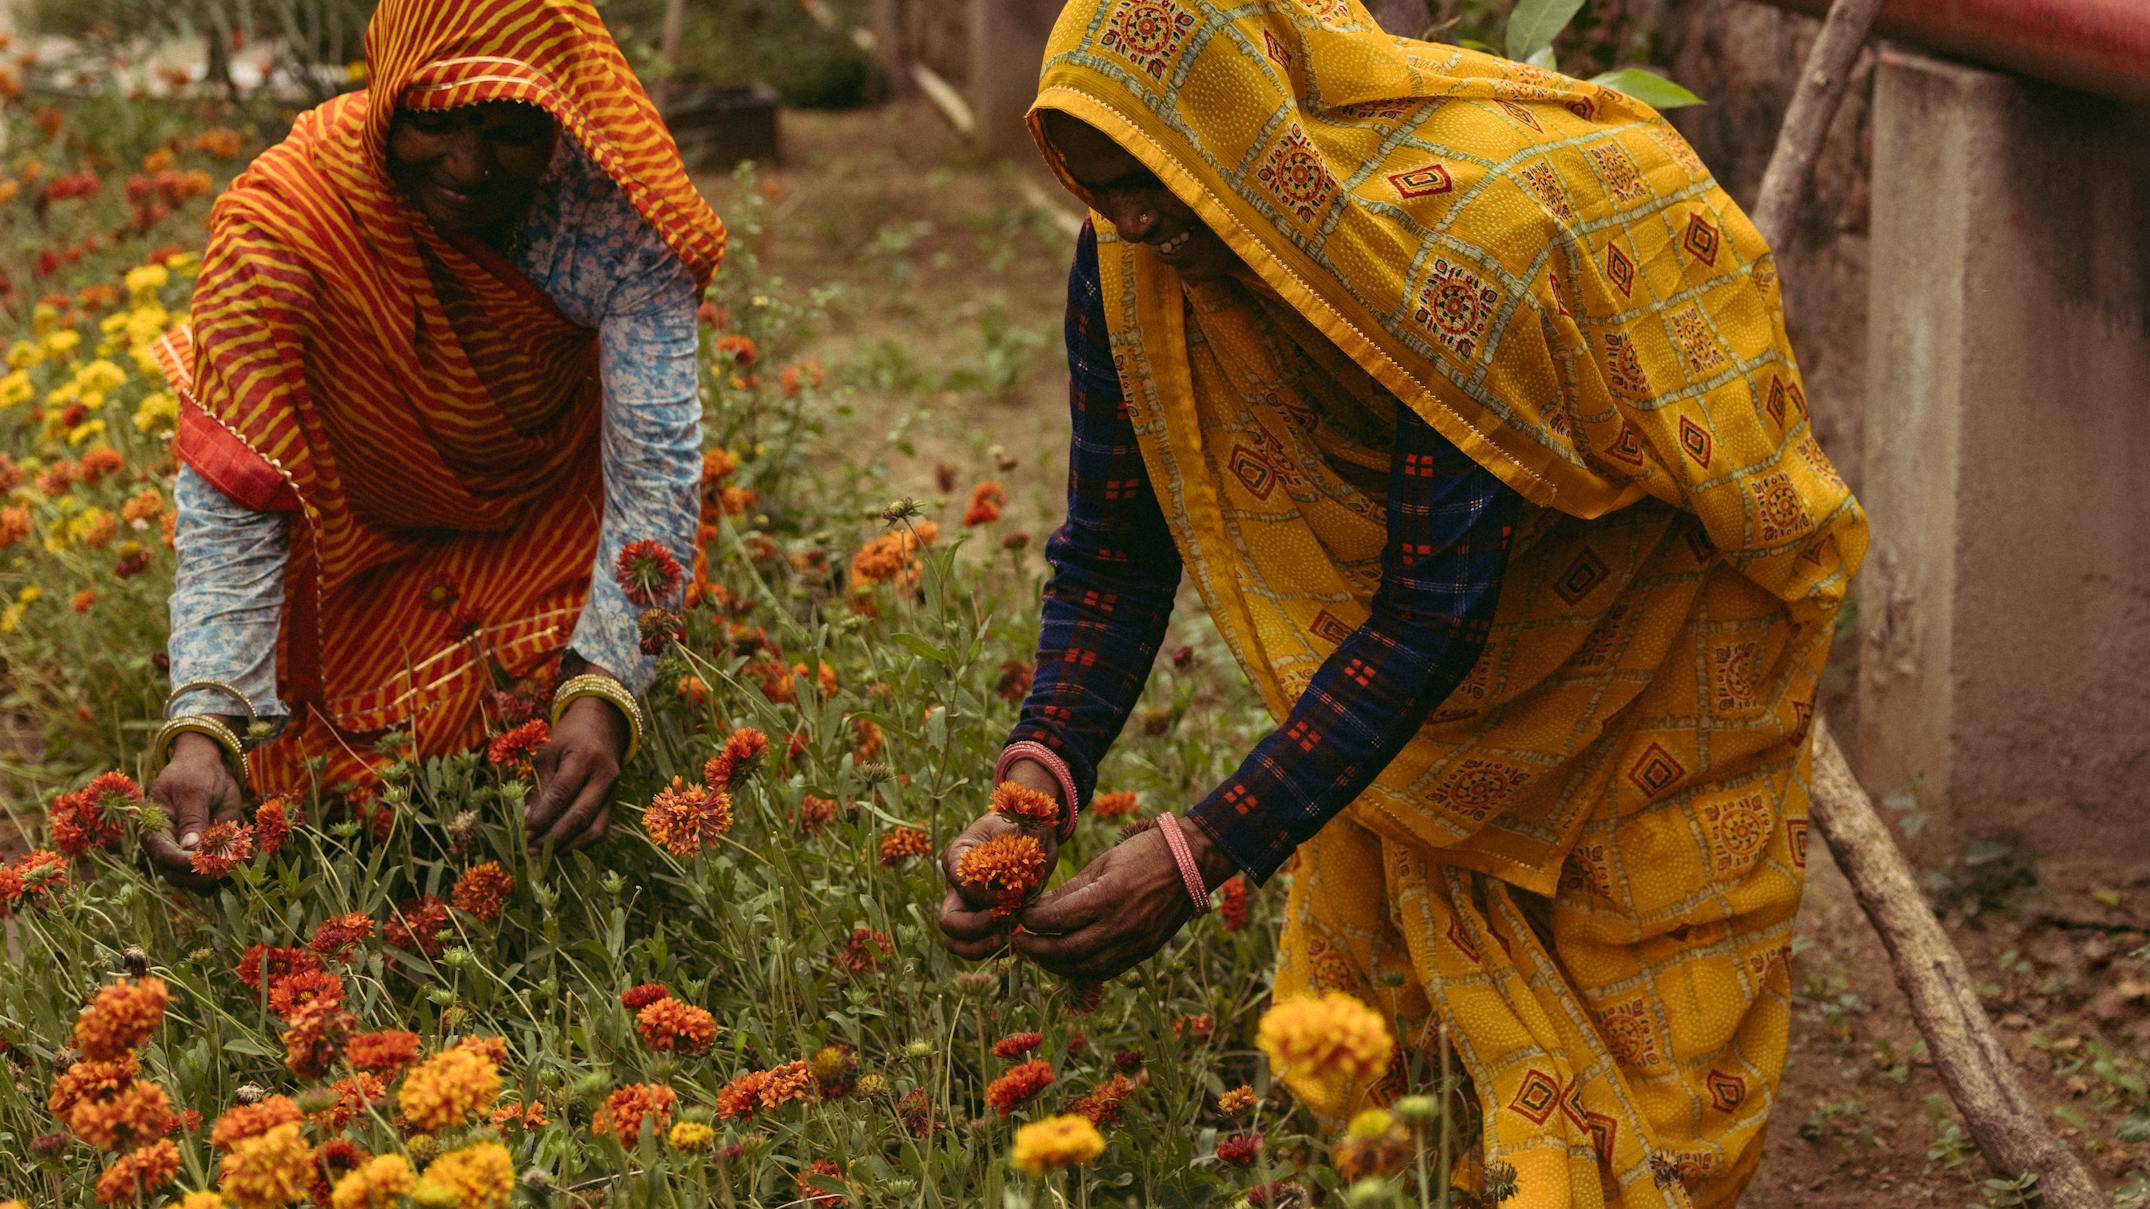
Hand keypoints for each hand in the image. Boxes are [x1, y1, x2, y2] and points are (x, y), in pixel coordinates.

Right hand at [144, 731, 245, 893]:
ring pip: (196, 879)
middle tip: (229, 865)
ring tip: (242, 861)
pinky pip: (215, 870)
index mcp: (154, 828)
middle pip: (176, 874)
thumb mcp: (193, 791)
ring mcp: (186, 852)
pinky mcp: (207, 852)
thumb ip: (192, 818)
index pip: (162, 855)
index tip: (204, 861)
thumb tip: (189, 847)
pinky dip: (232, 869)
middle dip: (202, 874)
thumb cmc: (194, 774)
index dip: (181, 863)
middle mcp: (167, 845)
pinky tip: (250, 859)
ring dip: (219, 876)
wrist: (209, 766)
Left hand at [524, 695, 626, 852]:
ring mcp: (614, 792)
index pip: (562, 792)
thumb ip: (538, 786)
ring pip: (595, 829)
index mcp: (586, 756)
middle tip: (530, 849)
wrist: (601, 728)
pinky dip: (580, 843)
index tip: (524, 832)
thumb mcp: (547, 753)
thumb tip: (527, 820)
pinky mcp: (614, 804)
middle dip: (553, 837)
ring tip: (543, 853)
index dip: (542, 816)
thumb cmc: (567, 739)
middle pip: (580, 815)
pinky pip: (600, 830)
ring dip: (568, 846)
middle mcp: (605, 776)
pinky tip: (560, 847)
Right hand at [938, 759, 1064, 960]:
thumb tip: (1008, 890)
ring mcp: (967, 903)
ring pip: (956, 939)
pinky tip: (1016, 939)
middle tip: (1004, 929)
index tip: (1010, 896)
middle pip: (949, 922)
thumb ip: (1011, 853)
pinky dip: (992, 948)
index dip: (984, 897)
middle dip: (976, 931)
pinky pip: (976, 943)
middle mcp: (957, 884)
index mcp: (958, 857)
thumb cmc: (1024, 824)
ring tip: (1007, 941)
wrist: (1032, 831)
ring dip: (980, 947)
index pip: (960, 885)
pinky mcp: (983, 917)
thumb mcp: (1019, 828)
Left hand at [1011, 818, 1235, 980]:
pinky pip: (1106, 971)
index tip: (1020, 918)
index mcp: (1108, 897)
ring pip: (1085, 968)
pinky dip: (1082, 970)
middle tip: (1019, 944)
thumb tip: (1038, 910)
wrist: (1192, 863)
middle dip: (1037, 951)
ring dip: (1056, 966)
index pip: (1057, 921)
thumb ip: (1070, 891)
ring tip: (1040, 955)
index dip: (1032, 923)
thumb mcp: (1102, 864)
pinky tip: (1068, 961)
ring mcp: (1135, 943)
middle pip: (1066, 952)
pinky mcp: (1144, 952)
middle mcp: (1121, 926)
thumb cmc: (1144, 853)